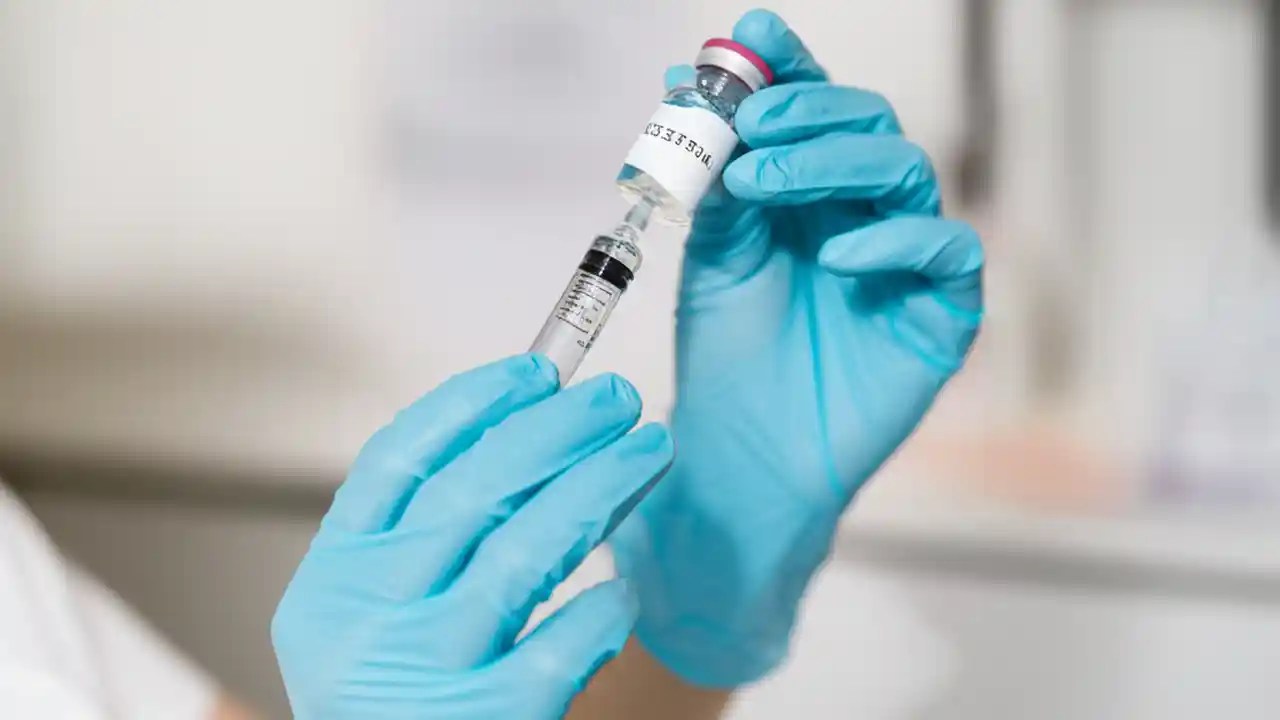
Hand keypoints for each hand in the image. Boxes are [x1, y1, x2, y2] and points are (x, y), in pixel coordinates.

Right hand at [273, 355, 673, 718]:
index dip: (472, 403)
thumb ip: (425, 539)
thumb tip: (533, 434)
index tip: (538, 368)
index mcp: (332, 579)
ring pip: (522, 556)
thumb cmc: (396, 696)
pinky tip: (623, 591)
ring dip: (597, 488)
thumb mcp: (375, 612)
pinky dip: (600, 610)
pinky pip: (560, 648)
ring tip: (646, 451)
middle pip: (469, 493)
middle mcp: (366, 621)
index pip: (397, 461)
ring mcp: (423, 674)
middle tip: (614, 399)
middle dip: (555, 431)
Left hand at [612, 10, 983, 686]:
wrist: (743, 454)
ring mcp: (907, 259)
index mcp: (810, 192)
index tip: (749, 35)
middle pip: (867, 125)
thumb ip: (718, 177)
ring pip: (907, 171)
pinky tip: (837, 255)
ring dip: (835, 162)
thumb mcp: (713, 252)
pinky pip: (946, 252)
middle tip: (751, 116)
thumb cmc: (728, 354)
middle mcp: (865, 213)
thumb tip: (689, 87)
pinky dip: (896, 240)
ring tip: (764, 178)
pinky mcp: (941, 312)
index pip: (814, 110)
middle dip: (808, 110)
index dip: (790, 67)